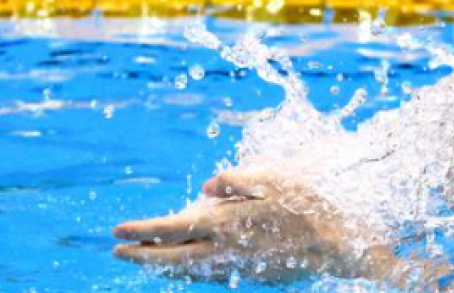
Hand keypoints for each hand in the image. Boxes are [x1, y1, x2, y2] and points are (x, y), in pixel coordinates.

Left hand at [113, 168, 377, 281]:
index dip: (142, 230)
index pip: (172, 229)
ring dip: (161, 266)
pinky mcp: (249, 274)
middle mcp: (225, 250)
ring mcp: (236, 266)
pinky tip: (184, 267)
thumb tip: (205, 187)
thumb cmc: (307, 205)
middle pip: (171, 259)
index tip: (118, 230)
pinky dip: (186, 272)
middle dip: (141, 256)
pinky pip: (206, 276)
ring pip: (187, 271)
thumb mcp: (272, 177)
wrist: (336, 245)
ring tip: (144, 260)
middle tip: (117, 252)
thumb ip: (234, 181)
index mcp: (226, 223)